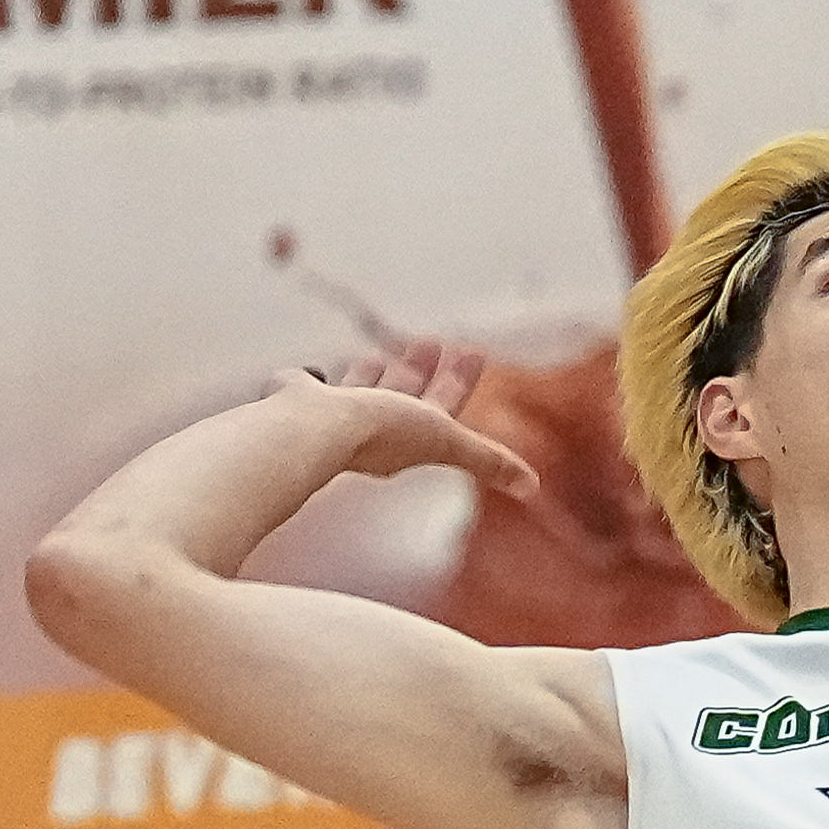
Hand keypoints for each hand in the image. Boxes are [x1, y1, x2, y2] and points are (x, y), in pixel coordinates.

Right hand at [280, 340, 539, 505]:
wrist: (312, 430)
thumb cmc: (379, 433)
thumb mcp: (445, 440)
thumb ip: (486, 459)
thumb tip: (531, 486)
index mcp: (407, 438)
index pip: (443, 407)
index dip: (459, 381)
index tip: (475, 350)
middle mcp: (370, 431)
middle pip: (405, 397)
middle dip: (421, 372)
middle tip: (433, 341)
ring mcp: (332, 418)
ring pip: (361, 392)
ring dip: (378, 375)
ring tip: (386, 353)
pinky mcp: (296, 403)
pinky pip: (309, 388)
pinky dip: (315, 381)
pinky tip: (314, 373)